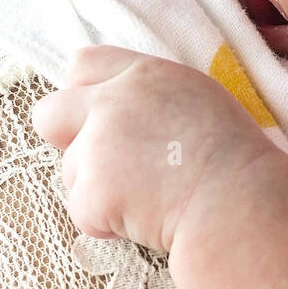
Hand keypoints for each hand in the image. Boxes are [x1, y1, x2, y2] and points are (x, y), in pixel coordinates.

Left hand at [29, 44, 274, 253]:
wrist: (239, 203)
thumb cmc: (235, 158)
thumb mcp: (198, 99)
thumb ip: (150, 97)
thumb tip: (127, 112)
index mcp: (143, 75)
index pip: (83, 65)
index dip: (86, 93)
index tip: (102, 116)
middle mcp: (112, 103)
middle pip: (49, 113)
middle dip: (64, 138)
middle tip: (100, 163)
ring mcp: (98, 146)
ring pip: (70, 171)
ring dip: (97, 189)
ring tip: (147, 199)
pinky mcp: (93, 191)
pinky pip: (83, 212)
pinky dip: (106, 223)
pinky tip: (145, 220)